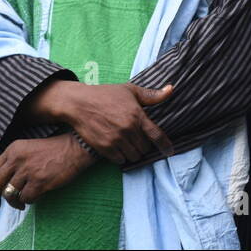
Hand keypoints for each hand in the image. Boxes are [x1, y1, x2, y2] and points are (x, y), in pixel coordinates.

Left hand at [0, 134, 94, 210]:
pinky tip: (35, 198)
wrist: (76, 148)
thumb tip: (3, 182)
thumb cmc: (54, 150)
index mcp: (14, 149)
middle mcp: (17, 159)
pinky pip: (26, 198)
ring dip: (15, 202)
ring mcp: (28, 170)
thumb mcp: (29, 148)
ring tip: (21, 204)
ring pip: (10, 194)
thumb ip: (14, 160)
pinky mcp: (39, 181)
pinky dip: (29, 201)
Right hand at [36, 80, 174, 164]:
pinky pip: (120, 160)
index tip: (169, 151)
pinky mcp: (104, 148)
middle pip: (145, 148)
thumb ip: (151, 95)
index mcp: (137, 115)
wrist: (79, 103)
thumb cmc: (105, 94)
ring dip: (133, 152)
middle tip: (137, 139)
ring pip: (134, 156)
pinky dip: (121, 156)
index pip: (156, 135)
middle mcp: (128, 129)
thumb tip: (171, 89)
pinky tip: (118, 148)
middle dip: (144, 145)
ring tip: (128, 144)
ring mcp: (116, 139)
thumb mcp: (129, 90)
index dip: (165, 145)